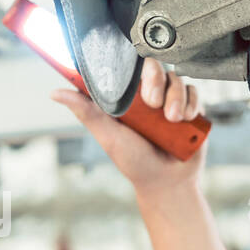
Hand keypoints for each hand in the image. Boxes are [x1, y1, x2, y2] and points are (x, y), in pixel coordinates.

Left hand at [50, 58, 205, 195]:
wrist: (167, 182)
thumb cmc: (134, 162)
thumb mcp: (107, 136)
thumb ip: (86, 112)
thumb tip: (56, 93)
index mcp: (126, 99)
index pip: (128, 69)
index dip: (131, 68)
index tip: (133, 83)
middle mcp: (147, 96)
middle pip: (154, 66)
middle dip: (156, 81)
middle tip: (152, 104)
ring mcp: (169, 100)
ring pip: (175, 78)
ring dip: (175, 96)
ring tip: (172, 119)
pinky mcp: (189, 107)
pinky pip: (193, 91)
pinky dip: (190, 102)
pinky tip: (185, 119)